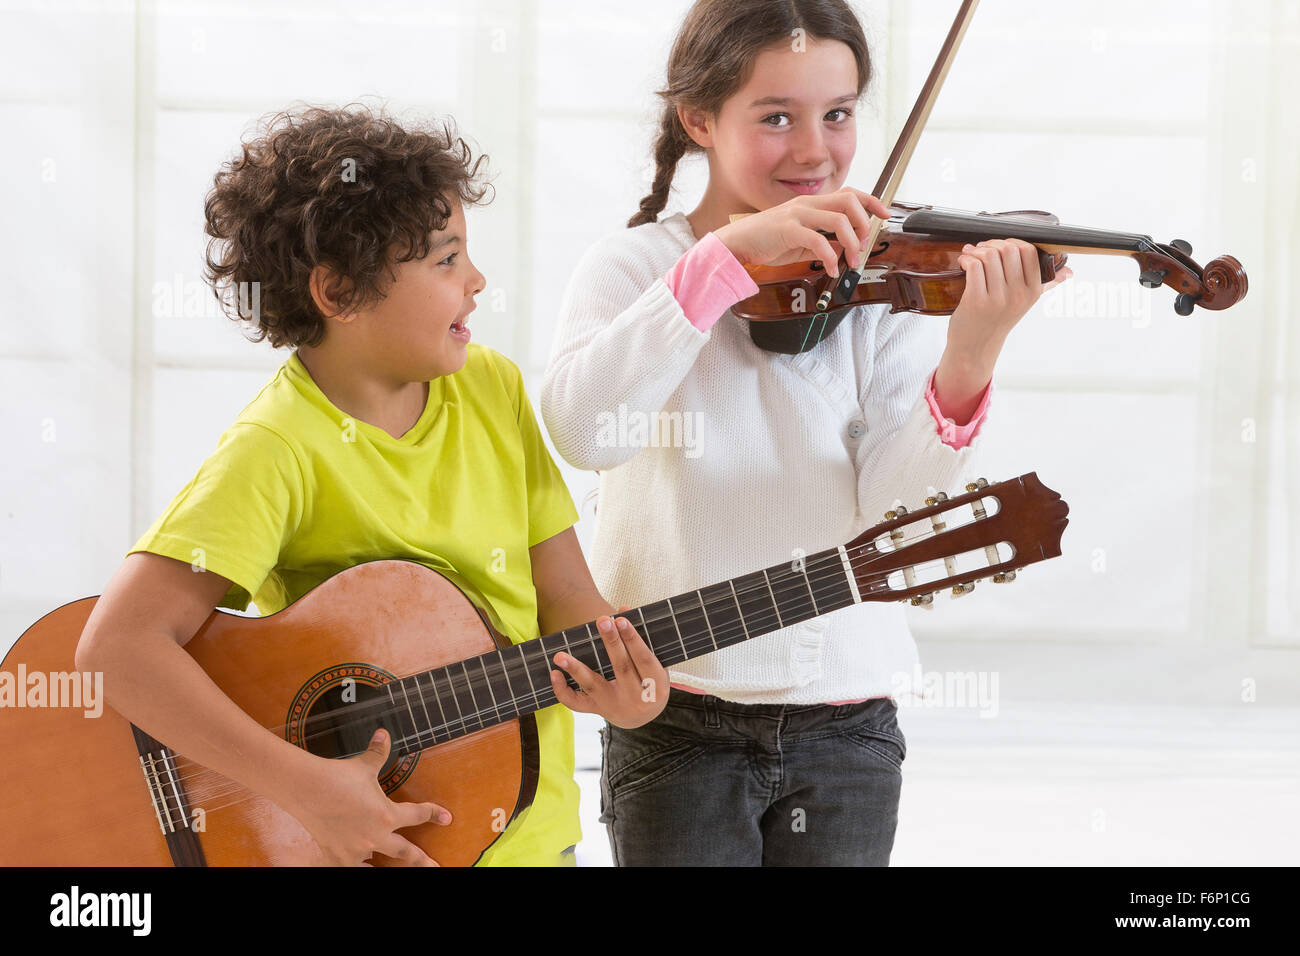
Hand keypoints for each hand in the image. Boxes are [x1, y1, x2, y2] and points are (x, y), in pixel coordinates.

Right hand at [279, 728, 451, 865]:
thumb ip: (378, 752)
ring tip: (396, 868)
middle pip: (405, 852)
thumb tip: (383, 734)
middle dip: (422, 860)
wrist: (308, 789)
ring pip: (377, 862)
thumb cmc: (339, 776)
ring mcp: (356, 849)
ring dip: (385, 863)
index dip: (434, 814)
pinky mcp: (336, 854)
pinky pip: (351, 866)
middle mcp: (375, 836)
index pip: (418, 815)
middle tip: (435, 866)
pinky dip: (357, 865)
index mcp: (388, 815)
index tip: (446, 818)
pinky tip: (362, 865)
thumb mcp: (364, 765)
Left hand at [549, 607, 668, 728]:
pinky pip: (577, 703)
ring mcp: (614, 705)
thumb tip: (623, 609)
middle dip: (611, 642)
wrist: (643, 717)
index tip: (621, 619)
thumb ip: (640, 638)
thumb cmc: (649, 682)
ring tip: (560, 655)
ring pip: (593, 685)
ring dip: (575, 669)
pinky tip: (555, 673)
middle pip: (621, 667)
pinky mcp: (597, 710)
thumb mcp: (653, 662)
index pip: (644, 659)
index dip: (633, 639)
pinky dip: (562, 690)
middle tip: (602, 620)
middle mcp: (635, 698)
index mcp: (655, 685)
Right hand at [712, 187, 891, 274]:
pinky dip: (830, 257)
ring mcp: (797, 214)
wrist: (737, 244)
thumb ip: (822, 240)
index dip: (871, 202)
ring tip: (851, 261)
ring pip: (838, 220)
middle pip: (849, 201)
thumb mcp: (800, 239)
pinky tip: (831, 269)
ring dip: (851, 243)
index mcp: (812, 203)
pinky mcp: (787, 230)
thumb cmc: (767, 241)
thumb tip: (846, 248)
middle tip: (864, 244)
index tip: (885, 214)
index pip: (849, 193)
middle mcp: (807, 204)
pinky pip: (818, 241)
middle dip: (864, 223)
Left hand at [949, 238, 1073, 362]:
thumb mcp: (1025, 303)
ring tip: (970, 255)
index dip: (1012, 242)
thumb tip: (1068, 272)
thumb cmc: (997, 320)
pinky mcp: (976, 301)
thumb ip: (1045, 284)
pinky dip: (966, 259)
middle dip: (991, 244)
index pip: (1029, 251)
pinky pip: (974, 266)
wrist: (976, 346)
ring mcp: (998, 298)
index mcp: (1033, 291)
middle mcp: (1018, 295)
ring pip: (989, 256)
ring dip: (976, 251)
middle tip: (981, 249)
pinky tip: (964, 263)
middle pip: (1008, 249)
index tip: (999, 246)